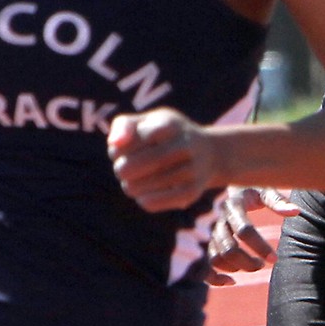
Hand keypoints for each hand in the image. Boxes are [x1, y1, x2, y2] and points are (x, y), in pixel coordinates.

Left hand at [108, 108, 223, 212]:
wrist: (210, 154)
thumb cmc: (167, 135)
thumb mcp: (148, 121)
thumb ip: (125, 125)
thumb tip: (114, 142)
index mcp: (168, 125)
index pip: (126, 143)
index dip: (116, 150)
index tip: (121, 149)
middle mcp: (183, 146)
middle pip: (127, 168)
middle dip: (120, 169)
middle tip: (125, 168)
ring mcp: (189, 171)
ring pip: (135, 188)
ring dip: (130, 185)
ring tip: (136, 180)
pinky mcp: (191, 193)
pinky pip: (150, 203)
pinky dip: (143, 198)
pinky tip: (147, 192)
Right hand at [203, 186, 299, 284]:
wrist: (228, 181)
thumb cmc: (252, 187)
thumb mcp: (265, 189)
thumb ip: (278, 201)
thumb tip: (296, 212)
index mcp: (233, 205)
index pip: (244, 231)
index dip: (260, 247)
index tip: (275, 258)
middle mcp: (218, 219)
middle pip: (229, 249)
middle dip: (248, 262)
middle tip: (264, 265)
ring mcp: (210, 231)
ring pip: (216, 258)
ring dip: (235, 268)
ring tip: (254, 266)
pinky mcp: (206, 241)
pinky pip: (205, 264)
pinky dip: (214, 277)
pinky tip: (232, 281)